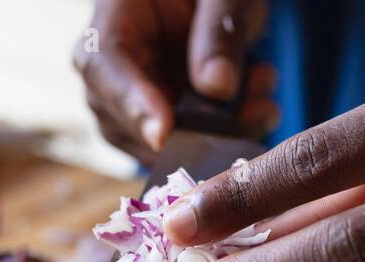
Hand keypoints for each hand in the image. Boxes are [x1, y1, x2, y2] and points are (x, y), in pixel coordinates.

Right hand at [73, 0, 278, 163]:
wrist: (225, 0)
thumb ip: (220, 32)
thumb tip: (217, 89)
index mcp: (115, 14)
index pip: (101, 63)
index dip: (130, 103)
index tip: (164, 133)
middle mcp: (115, 62)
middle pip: (122, 116)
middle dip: (187, 129)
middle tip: (248, 115)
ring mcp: (136, 95)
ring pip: (154, 142)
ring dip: (212, 136)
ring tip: (263, 106)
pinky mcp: (164, 119)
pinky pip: (183, 145)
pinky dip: (225, 139)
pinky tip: (260, 112)